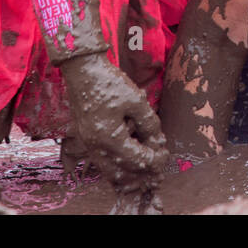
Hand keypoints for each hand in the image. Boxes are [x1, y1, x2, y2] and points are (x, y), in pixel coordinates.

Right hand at [61, 53, 171, 201]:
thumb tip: (157, 141)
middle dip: (141, 176)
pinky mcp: (87, 139)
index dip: (154, 160)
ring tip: (145, 176)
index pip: (136, 160)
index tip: (165, 155)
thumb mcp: (136, 100)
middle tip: (157, 174)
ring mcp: (89, 145)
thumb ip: (148, 123)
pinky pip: (101, 163)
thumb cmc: (109, 84)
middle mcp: (96, 147)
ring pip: (108, 172)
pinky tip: (127, 166)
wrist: (83, 71)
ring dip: (127, 176)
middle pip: (120, 174)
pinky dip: (116, 168)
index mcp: (109, 138)